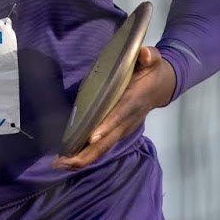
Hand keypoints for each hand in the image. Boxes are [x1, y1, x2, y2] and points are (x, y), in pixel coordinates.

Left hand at [53, 46, 175, 171]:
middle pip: (107, 141)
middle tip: (63, 161)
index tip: (92, 138)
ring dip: (81, 158)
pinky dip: (85, 155)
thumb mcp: (153, 60)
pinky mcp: (117, 132)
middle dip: (86, 153)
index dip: (107, 126)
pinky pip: (100, 147)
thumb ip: (149, 57)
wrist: (161, 87)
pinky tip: (67, 160)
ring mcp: (122, 129)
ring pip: (102, 148)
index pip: (120, 115)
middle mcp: (127, 120)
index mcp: (133, 101)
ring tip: (59, 164)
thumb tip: (145, 55)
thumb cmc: (152, 71)